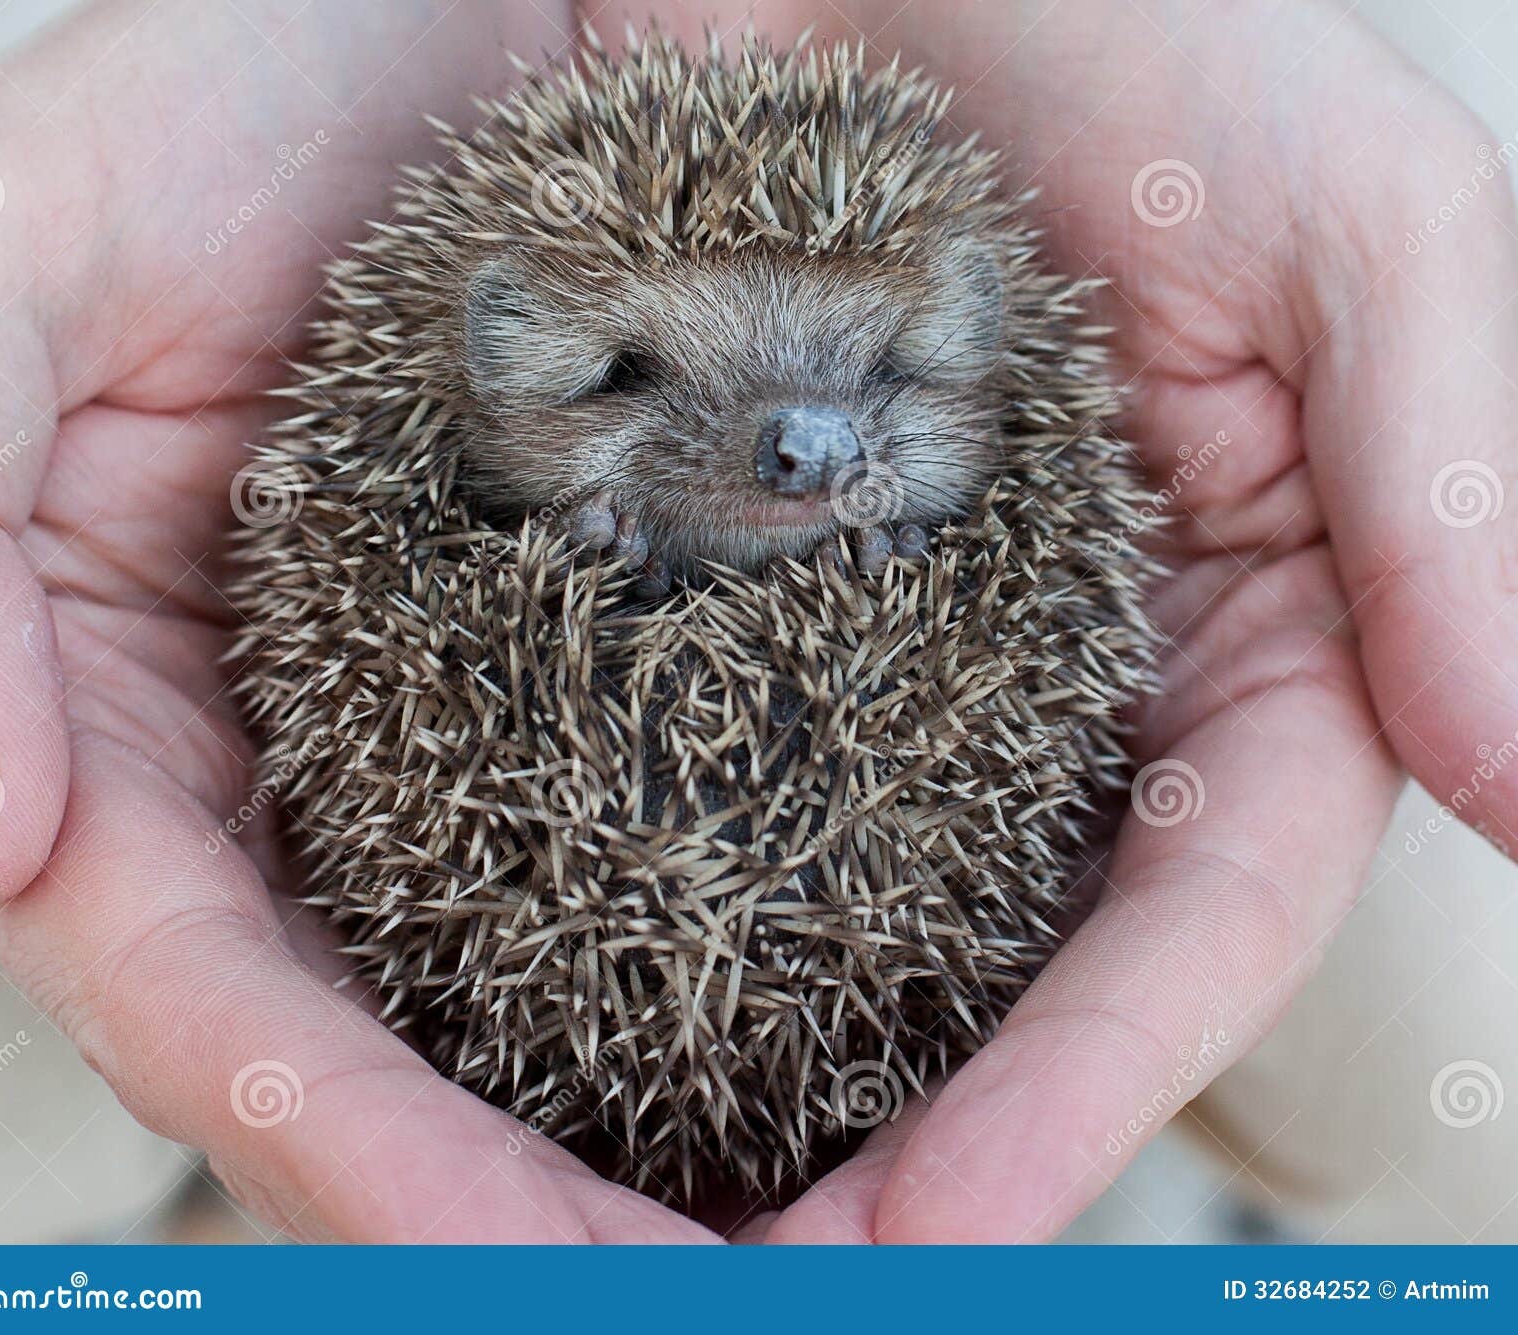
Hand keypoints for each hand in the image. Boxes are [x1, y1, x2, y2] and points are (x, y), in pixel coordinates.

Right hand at [0, 0, 718, 1242]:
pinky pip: (683, 866)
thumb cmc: (225, 74)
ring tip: (809, 1246)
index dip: (338, 1146)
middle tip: (704, 1289)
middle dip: (518, 1214)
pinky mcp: (619, 672)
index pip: (216, 1003)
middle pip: (392, 1059)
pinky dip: (750, 990)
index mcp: (130, 724)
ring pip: (538, 1013)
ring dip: (644, 1156)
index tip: (507, 1258)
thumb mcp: (3, 247)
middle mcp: (301, 766)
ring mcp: (463, 734)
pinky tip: (850, 1072)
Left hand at [610, 0, 1513, 1241]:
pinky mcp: (701, 594)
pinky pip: (643, 780)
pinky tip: (518, 1012)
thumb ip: (1465, 484)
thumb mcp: (1346, 222)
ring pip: (817, 920)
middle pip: (989, 974)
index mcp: (1234, 644)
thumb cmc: (1126, 21)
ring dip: (724, 1082)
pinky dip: (590, 905)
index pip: (1188, 925)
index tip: (943, 1238)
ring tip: (613, 1220)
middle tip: (755, 1281)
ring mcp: (870, 654)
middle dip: (890, 1152)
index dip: (1084, 1098)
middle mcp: (1050, 686)